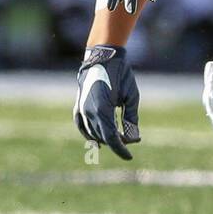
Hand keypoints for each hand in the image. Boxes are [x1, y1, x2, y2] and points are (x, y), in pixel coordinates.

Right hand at [74, 45, 140, 159]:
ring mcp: (81, 109)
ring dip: (105, 138)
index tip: (129, 157)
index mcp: (103, 110)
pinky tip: (96, 141)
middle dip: (117, 142)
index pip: (112, 138)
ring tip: (121, 135)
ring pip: (92, 133)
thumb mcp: (131, 96)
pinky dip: (89, 134)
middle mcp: (89, 112)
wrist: (103, 57)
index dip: (121, 149)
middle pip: (103, 137)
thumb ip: (131, 118)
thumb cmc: (120, 74)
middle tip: (132, 138)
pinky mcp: (79, 105)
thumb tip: (133, 139)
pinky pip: (81, 126)